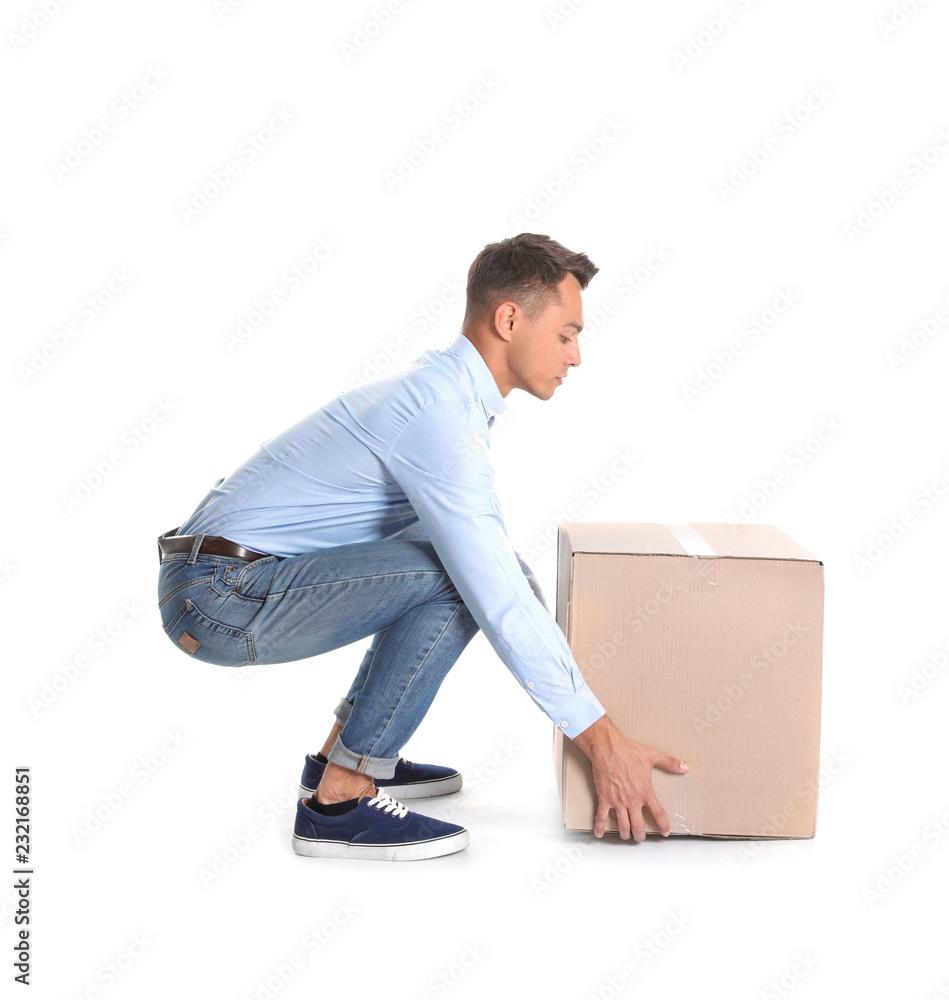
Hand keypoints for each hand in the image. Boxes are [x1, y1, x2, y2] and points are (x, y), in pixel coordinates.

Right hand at [573, 715, 687, 841]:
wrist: (608, 748)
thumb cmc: (628, 751)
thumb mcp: (652, 756)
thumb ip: (670, 763)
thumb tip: (685, 767)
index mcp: (645, 791)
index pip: (658, 814)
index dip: (663, 825)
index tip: (665, 832)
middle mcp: (632, 800)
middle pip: (638, 826)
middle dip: (640, 835)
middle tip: (640, 836)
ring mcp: (618, 801)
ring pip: (622, 826)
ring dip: (625, 834)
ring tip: (626, 836)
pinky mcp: (604, 799)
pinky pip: (601, 817)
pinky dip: (599, 827)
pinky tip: (599, 833)